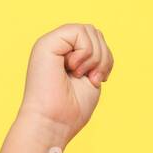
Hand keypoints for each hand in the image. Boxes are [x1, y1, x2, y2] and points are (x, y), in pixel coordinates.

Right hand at [16, 23, 113, 142]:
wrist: (53, 122)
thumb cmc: (71, 110)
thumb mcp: (91, 78)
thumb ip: (95, 58)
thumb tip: (102, 45)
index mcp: (66, 55)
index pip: (96, 40)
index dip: (106, 57)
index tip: (99, 80)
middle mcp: (57, 47)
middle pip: (94, 32)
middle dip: (103, 55)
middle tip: (93, 77)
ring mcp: (51, 43)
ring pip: (89, 29)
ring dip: (95, 56)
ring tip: (83, 75)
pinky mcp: (46, 43)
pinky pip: (78, 31)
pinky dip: (86, 52)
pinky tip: (75, 69)